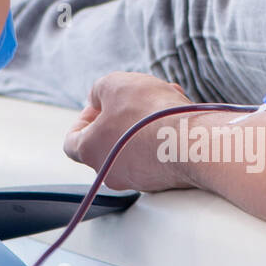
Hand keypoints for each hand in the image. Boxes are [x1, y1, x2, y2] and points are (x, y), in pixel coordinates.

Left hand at [63, 71, 195, 191]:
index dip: (83, 119)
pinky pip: (157, 153)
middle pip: (107, 142)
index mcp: (90, 152)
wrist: (193, 141)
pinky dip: (164, 133)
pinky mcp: (164, 181)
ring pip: (135, 145)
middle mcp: (110, 173)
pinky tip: (178, 113)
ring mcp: (138, 180)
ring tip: (164, 99)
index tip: (99, 106)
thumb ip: (98, 90)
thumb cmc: (149, 114)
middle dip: (121, 115)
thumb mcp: (114, 84)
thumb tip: (99, 99)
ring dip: (146, 120)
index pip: (72, 141)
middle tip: (136, 99)